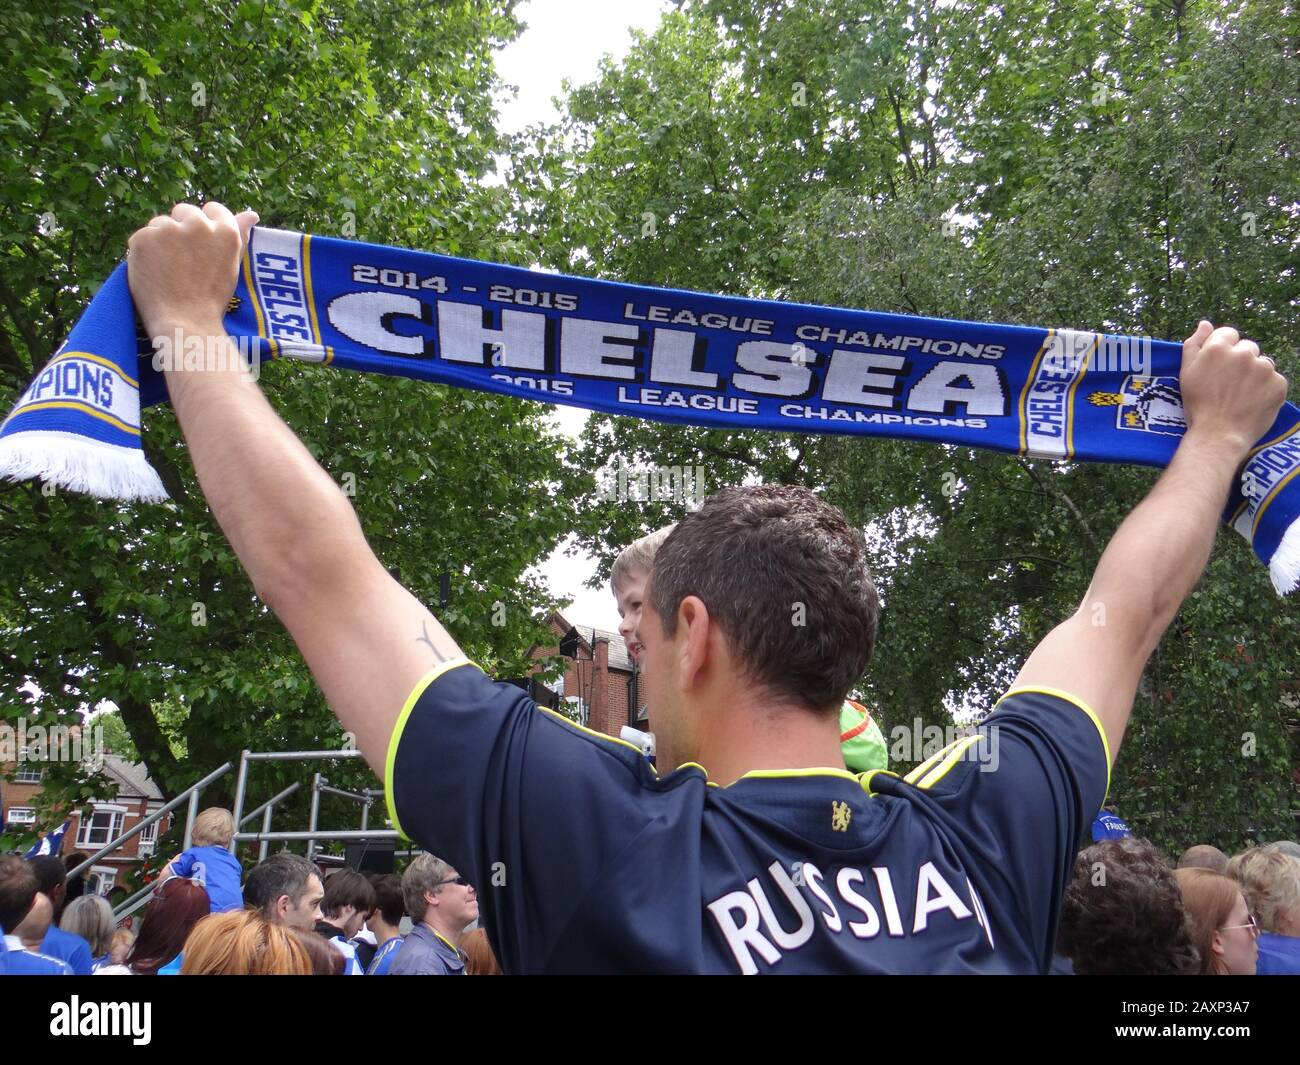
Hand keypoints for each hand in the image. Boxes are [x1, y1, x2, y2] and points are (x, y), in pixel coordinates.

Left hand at [126, 202, 258, 339]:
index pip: (213, 209)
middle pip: (184, 211)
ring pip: (161, 223)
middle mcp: (199, 225)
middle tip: (183, 262)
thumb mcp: (231, 265)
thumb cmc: (211, 298)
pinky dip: (143, 252)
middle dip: (181, 230)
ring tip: (168, 270)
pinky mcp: (144, 237)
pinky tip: (153, 272)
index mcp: (225, 231)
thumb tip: (252, 214)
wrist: (185, 323)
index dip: (205, 227)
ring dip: (161, 240)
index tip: (201, 246)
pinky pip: (141, 237)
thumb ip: (239, 235)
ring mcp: (170, 229)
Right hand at [1178, 320, 1287, 452]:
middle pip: (1247, 348)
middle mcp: (1243, 353)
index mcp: (1218, 348)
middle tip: (1229, 385)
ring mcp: (1264, 368)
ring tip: (1242, 395)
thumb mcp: (1186, 373)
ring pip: (1262, 363)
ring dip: (1255, 374)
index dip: (1223, 350)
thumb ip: (1194, 344)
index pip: (1228, 334)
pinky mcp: (1278, 383)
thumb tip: (1205, 323)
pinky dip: (1266, 389)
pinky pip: (1274, 380)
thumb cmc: (1198, 405)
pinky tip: (1253, 402)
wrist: (1218, 435)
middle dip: (1240, 361)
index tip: (1219, 367)